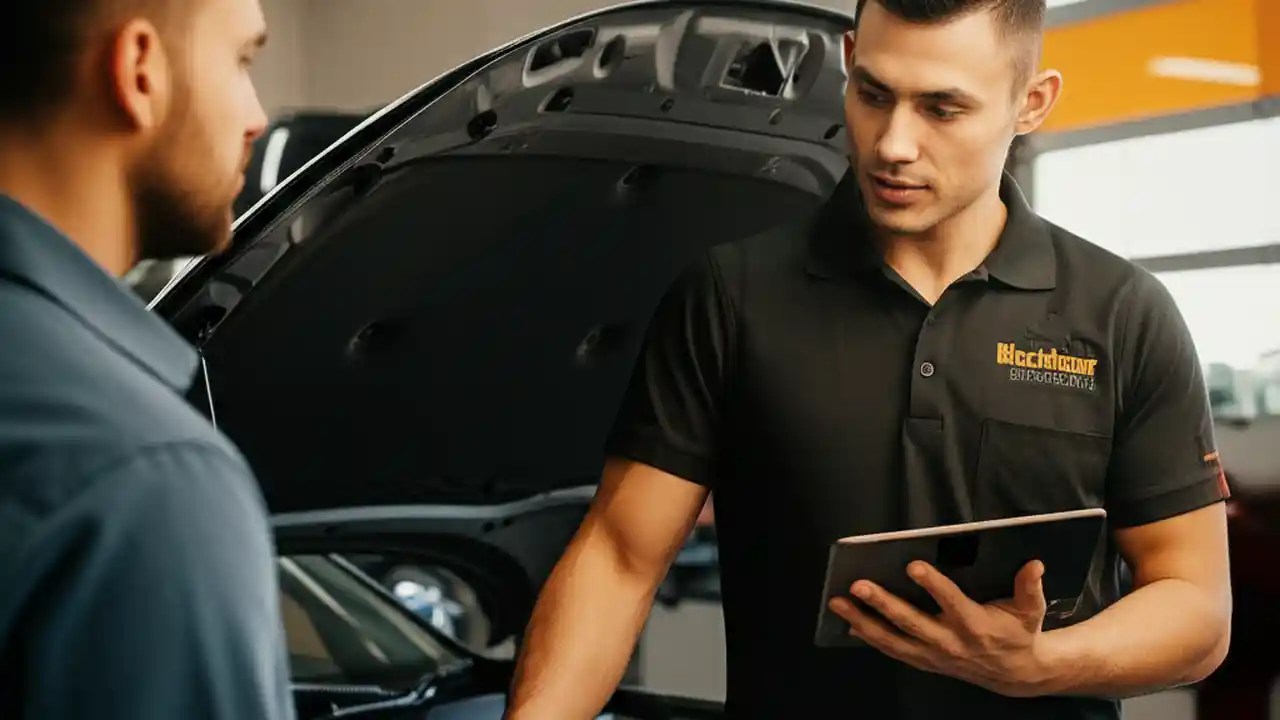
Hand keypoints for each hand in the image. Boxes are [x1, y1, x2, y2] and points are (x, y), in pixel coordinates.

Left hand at [827, 560, 1052, 697]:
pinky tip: (849, 625)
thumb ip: (1030, 587)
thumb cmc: (1019, 634)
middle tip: (858, 584)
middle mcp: (950, 642)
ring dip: (863, 622)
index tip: (912, 565)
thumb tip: (1033, 564)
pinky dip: (870, 639)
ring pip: (893, 640)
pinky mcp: (925, 662)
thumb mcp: (1031, 611)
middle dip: (882, 603)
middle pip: (911, 622)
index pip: (951, 602)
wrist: (1017, 675)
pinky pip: (893, 651)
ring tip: (838, 604)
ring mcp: (934, 655)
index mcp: (976, 625)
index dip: (932, 585)